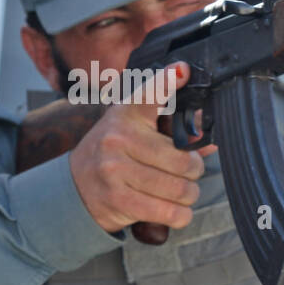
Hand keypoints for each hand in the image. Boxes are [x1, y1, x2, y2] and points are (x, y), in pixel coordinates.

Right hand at [69, 62, 208, 231]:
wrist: (74, 188)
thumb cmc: (116, 156)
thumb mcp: (135, 133)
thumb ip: (173, 133)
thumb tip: (209, 142)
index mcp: (125, 115)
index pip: (149, 95)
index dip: (167, 82)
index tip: (182, 70)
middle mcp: (117, 138)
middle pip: (185, 161)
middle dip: (194, 172)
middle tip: (185, 173)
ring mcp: (115, 169)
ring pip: (182, 189)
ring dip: (188, 196)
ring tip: (178, 191)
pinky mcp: (118, 199)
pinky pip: (171, 212)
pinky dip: (181, 215)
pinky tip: (173, 209)